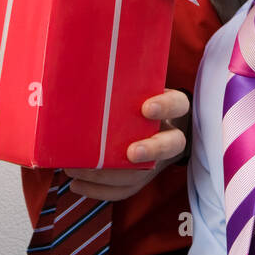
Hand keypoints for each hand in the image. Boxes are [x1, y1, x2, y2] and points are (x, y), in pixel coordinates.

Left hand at [64, 89, 189, 200]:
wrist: (140, 120)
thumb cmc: (130, 98)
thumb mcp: (130, 86)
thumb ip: (116, 83)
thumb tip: (76, 64)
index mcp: (169, 108)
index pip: (177, 104)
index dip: (166, 107)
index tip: (147, 108)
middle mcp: (167, 134)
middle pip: (173, 144)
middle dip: (152, 150)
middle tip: (132, 153)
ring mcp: (155, 159)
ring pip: (146, 173)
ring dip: (114, 176)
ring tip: (82, 171)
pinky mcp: (141, 176)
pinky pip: (126, 189)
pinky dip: (100, 190)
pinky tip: (77, 184)